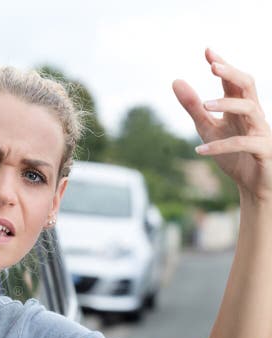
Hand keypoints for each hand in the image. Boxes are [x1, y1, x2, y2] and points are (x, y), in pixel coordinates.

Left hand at [173, 48, 271, 202]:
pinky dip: (220, 146)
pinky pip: (244, 143)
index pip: (233, 81)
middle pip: (248, 86)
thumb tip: (176, 80)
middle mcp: (254, 114)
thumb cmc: (234, 155)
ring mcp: (262, 131)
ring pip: (251, 109)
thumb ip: (194, 107)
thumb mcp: (207, 128)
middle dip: (232, 74)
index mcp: (241, 107)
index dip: (222, 65)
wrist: (254, 186)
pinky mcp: (264, 150)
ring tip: (205, 105)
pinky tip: (199, 150)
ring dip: (228, 105)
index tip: (207, 51)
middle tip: (213, 66)